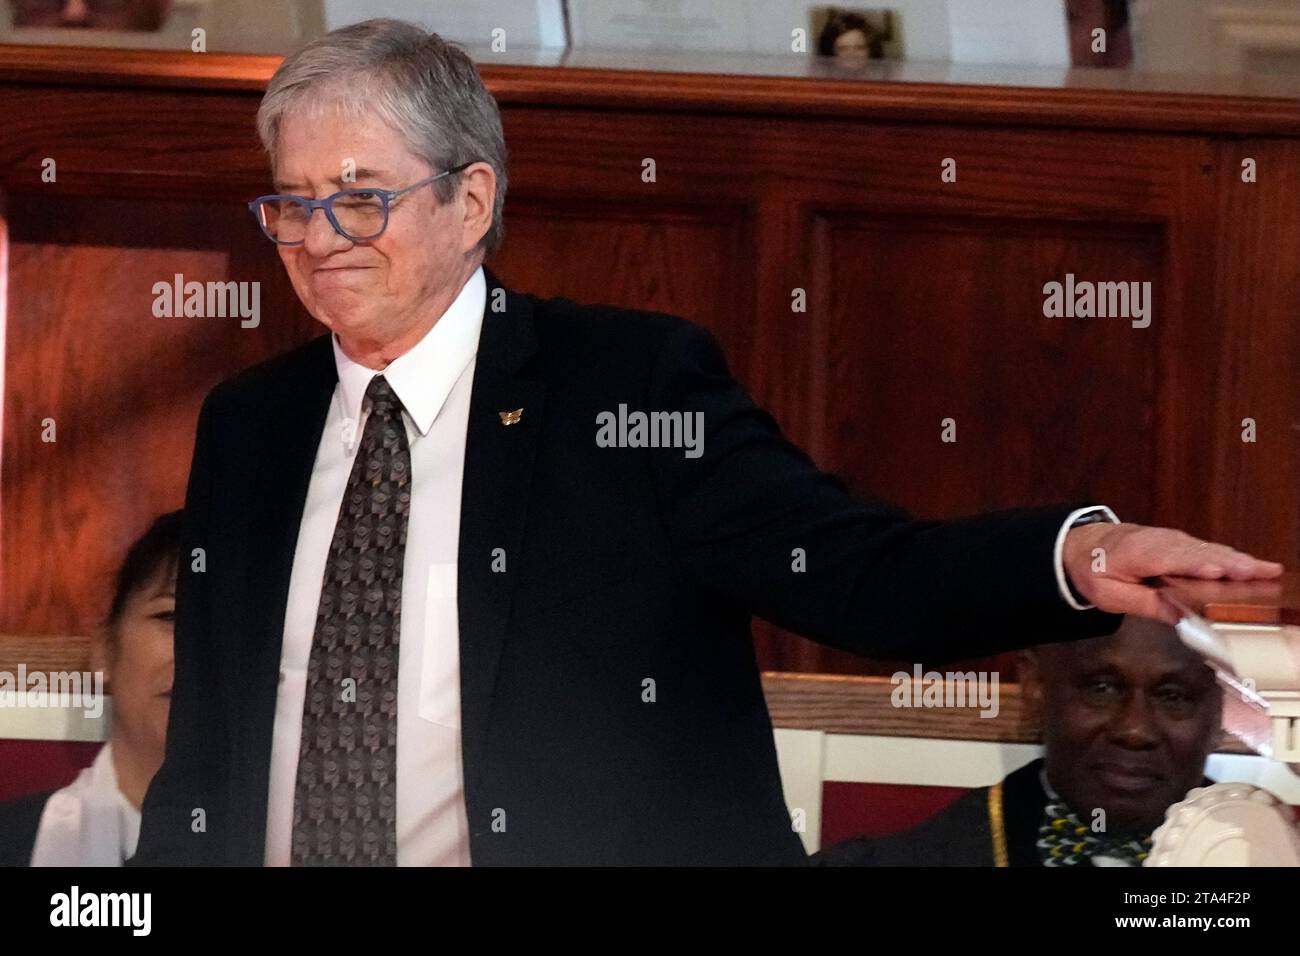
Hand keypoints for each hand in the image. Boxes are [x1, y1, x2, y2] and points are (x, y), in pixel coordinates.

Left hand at [1062, 523, 1283, 623]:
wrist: (1081, 544)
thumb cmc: (1094, 570)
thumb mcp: (1110, 594)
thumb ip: (1145, 604)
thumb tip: (1181, 618)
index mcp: (1140, 553)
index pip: (1174, 559)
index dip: (1198, 566)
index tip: (1220, 573)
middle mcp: (1162, 542)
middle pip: (1201, 553)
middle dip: (1233, 564)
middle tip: (1264, 573)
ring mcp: (1172, 540)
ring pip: (1209, 550)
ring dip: (1238, 560)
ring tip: (1267, 571)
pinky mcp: (1179, 543)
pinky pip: (1207, 550)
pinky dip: (1229, 557)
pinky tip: (1249, 567)